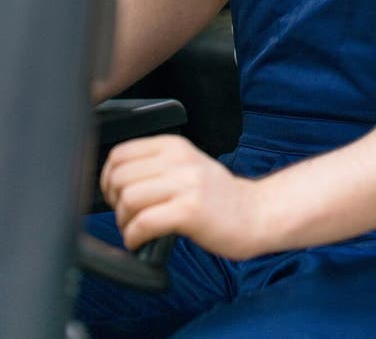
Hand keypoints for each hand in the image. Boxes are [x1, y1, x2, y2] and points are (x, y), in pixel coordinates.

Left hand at [100, 134, 258, 258]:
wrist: (255, 213)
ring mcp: (186, 184)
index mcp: (174, 146)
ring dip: (124, 222)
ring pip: (128, 199)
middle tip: (127, 217)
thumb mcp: (186, 165)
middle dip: (114, 203)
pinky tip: (141, 242)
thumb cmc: (217, 196)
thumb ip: (155, 166)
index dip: (107, 178)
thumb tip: (114, 179)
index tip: (113, 195)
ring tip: (136, 230)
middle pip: (120, 177)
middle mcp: (179, 160)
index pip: (120, 153)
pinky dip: (133, 237)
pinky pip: (143, 223)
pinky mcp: (189, 212)